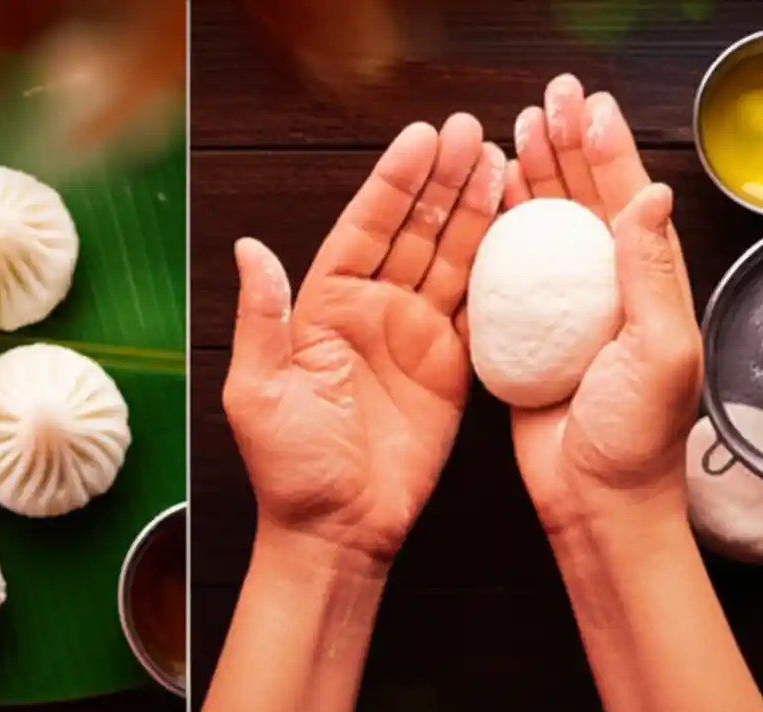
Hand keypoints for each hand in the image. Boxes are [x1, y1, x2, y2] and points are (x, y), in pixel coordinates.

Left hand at [223, 114, 505, 563]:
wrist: (338, 528)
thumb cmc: (290, 467)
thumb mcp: (259, 389)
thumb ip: (262, 317)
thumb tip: (248, 248)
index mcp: (323, 308)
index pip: (363, 228)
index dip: (393, 183)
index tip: (420, 139)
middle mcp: (371, 311)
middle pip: (412, 230)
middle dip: (441, 180)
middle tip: (472, 132)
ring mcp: (413, 335)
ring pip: (448, 257)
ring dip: (473, 210)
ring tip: (499, 161)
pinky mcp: (450, 366)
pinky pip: (477, 306)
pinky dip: (496, 267)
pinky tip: (514, 227)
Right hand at [504, 74, 702, 533]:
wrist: (592, 498)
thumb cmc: (634, 436)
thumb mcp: (660, 352)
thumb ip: (651, 274)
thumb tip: (651, 195)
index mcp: (646, 283)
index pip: (627, 200)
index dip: (608, 150)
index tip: (586, 107)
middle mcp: (606, 287)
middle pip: (584, 201)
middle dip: (566, 147)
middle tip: (545, 102)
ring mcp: (562, 308)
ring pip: (544, 227)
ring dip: (531, 177)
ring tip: (512, 132)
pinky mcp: (522, 332)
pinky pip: (506, 269)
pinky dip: (496, 229)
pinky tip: (486, 199)